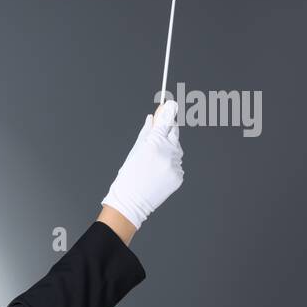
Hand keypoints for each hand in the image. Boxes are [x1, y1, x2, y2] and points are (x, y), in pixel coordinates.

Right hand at [100, 99, 182, 231]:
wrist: (131, 202)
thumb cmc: (128, 176)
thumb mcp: (134, 151)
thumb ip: (146, 132)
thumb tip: (153, 117)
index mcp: (153, 144)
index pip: (165, 122)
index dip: (169, 112)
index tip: (172, 104)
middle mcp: (167, 153)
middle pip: (173, 133)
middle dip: (167, 133)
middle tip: (157, 139)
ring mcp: (175, 166)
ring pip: (176, 150)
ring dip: (168, 151)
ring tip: (153, 163)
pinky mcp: (179, 176)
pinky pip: (177, 164)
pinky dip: (170, 165)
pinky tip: (158, 172)